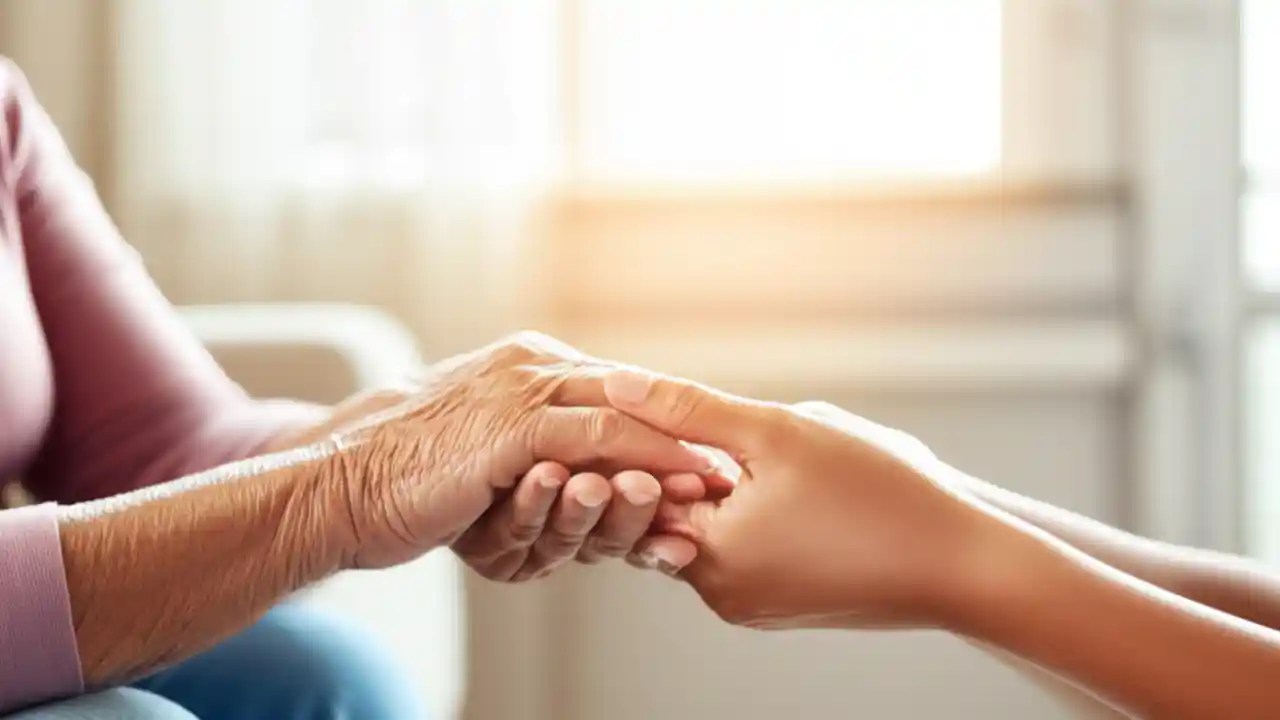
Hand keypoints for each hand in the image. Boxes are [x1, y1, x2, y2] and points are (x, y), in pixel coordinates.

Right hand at [313, 332, 713, 570]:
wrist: (338, 486)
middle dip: (684, 428)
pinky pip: (598, 437)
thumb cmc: (402, 477)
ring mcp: (521, 388)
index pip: (610, 388)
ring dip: (676, 447)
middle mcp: (529, 365)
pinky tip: (678, 481)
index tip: (704, 452)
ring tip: (719, 479)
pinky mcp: (512, 424)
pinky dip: (645, 458)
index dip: (659, 423)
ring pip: (624, 411)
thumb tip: (565, 465)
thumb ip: (523, 440)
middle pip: (629, 393)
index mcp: (524, 365)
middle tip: (734, 461)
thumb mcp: (472, 446)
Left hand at [603, 370, 997, 629]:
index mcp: (708, 556)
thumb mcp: (777, 433)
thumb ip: (690, 408)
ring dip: (718, 486)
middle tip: (719, 423)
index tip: (668, 406)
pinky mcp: (782, 605)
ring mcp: (752, 605)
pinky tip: (789, 485)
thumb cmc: (879, 493)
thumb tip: (615, 384)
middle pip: (667, 514)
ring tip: (763, 452)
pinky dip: (747, 513)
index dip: (642, 439)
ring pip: (707, 529)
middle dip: (679, 462)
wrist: (964, 563)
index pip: (637, 492)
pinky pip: (742, 551)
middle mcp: (720, 594)